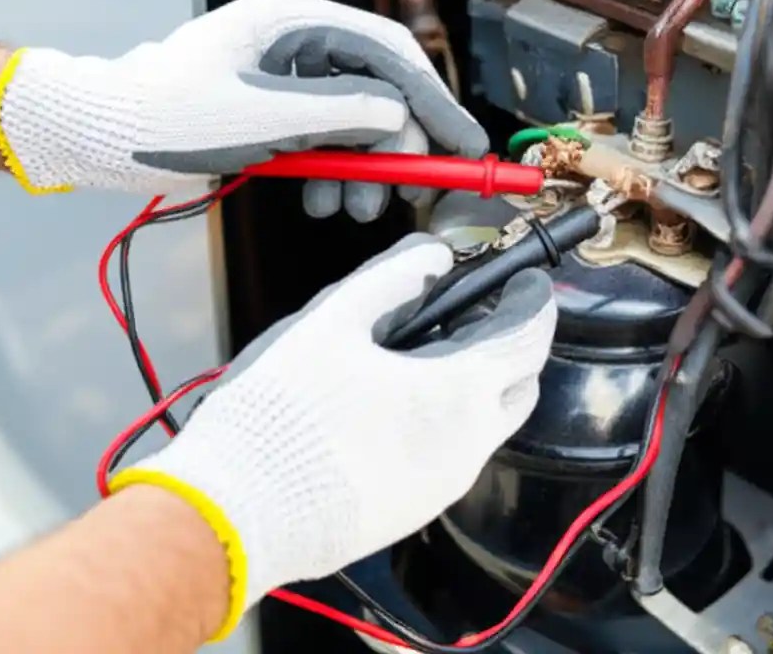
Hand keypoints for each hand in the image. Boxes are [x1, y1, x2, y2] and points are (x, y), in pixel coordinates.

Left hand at [0, 0, 485, 219]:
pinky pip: (327, 138)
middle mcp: (298, 40)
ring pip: (356, 120)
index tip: (464, 144)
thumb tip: (398, 118)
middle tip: (407, 192)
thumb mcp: (261, 117)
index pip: (392, 52)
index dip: (435, 100)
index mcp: (295, 19)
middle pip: (380, 89)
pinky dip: (333, 172)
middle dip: (396, 146)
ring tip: (353, 210)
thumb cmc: (165, 114)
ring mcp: (287, 74)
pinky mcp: (275, 108)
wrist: (101, 133)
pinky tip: (321, 200)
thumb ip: (339, 114)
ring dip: (363, 169)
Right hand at [108, 234, 555, 636]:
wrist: (239, 515)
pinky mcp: (415, 513)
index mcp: (458, 394)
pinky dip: (443, 424)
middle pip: (519, 388)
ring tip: (417, 358)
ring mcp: (444, 487)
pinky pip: (450, 458)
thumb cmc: (283, 415)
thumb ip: (389, 278)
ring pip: (485, 427)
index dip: (533, 301)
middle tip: (471, 316)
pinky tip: (390, 408)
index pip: (530, 339)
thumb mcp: (330, 322)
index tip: (523, 281)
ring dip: (473, 387)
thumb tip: (432, 256)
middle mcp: (468, 448)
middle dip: (510, 347)